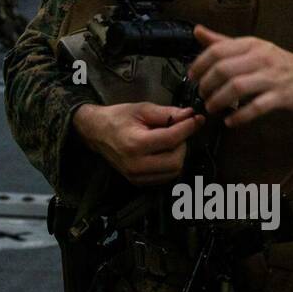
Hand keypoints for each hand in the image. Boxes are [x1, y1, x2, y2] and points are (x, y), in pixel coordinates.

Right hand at [72, 102, 204, 185]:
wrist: (96, 132)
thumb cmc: (117, 118)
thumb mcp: (141, 109)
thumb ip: (167, 113)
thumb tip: (190, 115)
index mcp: (135, 144)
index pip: (172, 139)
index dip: (188, 128)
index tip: (196, 119)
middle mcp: (136, 164)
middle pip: (176, 160)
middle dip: (182, 143)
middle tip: (178, 131)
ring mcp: (136, 176)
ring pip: (173, 171)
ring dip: (178, 155)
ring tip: (169, 141)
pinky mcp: (138, 182)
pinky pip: (165, 177)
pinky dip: (170, 164)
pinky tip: (163, 152)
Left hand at [188, 25, 292, 126]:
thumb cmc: (278, 62)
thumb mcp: (252, 47)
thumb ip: (223, 42)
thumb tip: (197, 31)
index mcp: (251, 44)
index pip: (217, 50)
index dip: (199, 64)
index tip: (192, 76)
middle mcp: (261, 58)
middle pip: (224, 69)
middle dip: (206, 85)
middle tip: (201, 94)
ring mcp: (272, 77)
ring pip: (237, 87)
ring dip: (219, 100)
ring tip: (211, 107)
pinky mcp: (282, 96)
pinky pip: (256, 107)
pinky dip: (240, 116)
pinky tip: (230, 122)